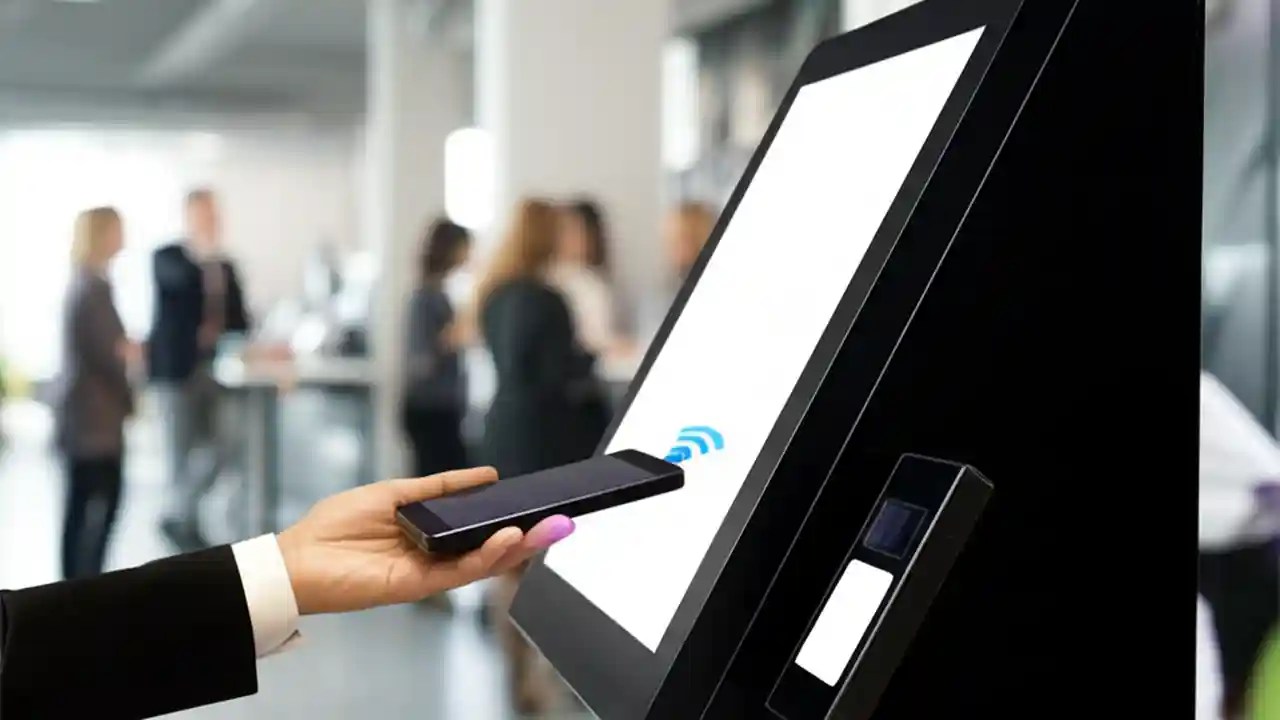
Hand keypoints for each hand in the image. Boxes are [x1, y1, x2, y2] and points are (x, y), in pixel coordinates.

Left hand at [276, 467, 573, 615]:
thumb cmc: (335, 526)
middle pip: (489, 549)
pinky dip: (484, 557)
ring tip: (541, 530)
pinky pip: (458, 573)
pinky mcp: (416, 586)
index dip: (509, 519)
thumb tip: (482, 477)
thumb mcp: (395, 492)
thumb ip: (439, 487)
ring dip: (514, 548)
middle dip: (528, 537)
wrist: (298, 557)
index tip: (538, 506)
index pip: (479, 530)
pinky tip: (503, 540)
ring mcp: (427, 572)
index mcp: (430, 535)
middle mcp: (433, 556)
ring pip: (481, 564)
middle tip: (560, 522)